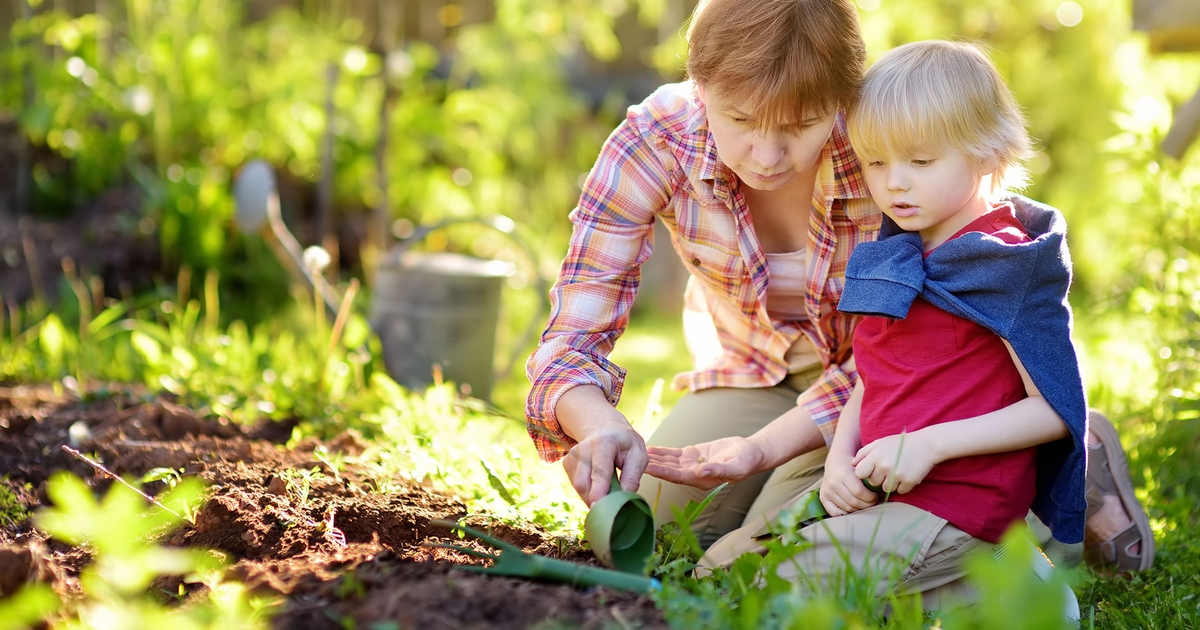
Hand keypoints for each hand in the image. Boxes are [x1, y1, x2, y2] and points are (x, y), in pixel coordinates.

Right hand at [562, 423, 647, 506]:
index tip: (598, 507)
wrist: (604, 428)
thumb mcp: (638, 453)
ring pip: (578, 487)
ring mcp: (572, 456)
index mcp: (603, 443)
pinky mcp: (567, 463)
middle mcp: (583, 449)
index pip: (599, 471)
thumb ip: (633, 475)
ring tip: (608, 489)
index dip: (598, 490)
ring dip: (593, 496)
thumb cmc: (623, 442)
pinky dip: (588, 491)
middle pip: (584, 483)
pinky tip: (597, 483)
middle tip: (612, 506)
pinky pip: (576, 486)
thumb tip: (626, 497)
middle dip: (596, 500)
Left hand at [644, 436, 765, 489]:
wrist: (752, 452)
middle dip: (651, 466)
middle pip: (668, 470)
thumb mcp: (735, 466)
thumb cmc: (746, 461)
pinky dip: (662, 452)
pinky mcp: (693, 454)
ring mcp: (692, 464)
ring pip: (668, 462)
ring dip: (654, 459)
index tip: (646, 468)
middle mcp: (693, 474)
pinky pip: (674, 454)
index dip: (661, 472)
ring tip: (636, 454)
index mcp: (701, 480)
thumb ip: (718, 470)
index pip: (676, 476)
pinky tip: (650, 448)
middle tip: (632, 462)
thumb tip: (699, 472)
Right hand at [819, 450, 878, 515]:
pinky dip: (846, 514)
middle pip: (853, 502)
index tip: (876, 496)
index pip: (859, 492)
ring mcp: (827, 491)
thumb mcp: (861, 466)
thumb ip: (870, 478)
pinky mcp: (823, 497)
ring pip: (847, 508)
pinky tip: (853, 510)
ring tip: (865, 504)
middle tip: (873, 502)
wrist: (835, 460)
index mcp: (843, 474)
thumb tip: (882, 494)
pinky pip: (835, 513)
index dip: (870, 497)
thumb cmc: (852, 464)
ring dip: (859, 509)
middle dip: (867, 505)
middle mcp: (833, 483)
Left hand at [852, 431, 937, 495]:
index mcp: (875, 456)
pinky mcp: (908, 482)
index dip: (864, 472)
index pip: (859, 473)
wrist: (926, 445)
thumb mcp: (880, 443)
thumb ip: (864, 452)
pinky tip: (906, 475)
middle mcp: (884, 466)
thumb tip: (851, 464)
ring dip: (890, 483)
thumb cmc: (900, 444)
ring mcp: (897, 475)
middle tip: (888, 468)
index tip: (870, 469)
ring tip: (897, 471)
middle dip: (878, 478)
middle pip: (873, 482)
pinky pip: (899, 491)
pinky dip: (902, 486)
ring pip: (885, 489)